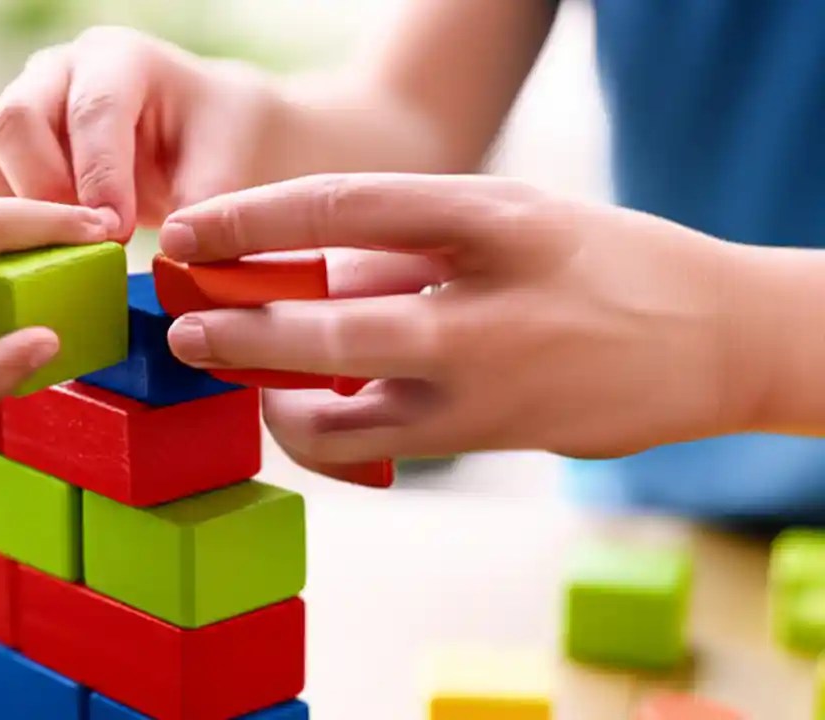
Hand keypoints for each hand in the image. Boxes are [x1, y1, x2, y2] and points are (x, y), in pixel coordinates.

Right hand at [0, 26, 280, 235]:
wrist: (202, 141)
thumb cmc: (219, 144)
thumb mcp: (230, 168)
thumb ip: (205, 205)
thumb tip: (171, 253)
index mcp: (119, 58)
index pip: (92, 111)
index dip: (99, 176)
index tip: (116, 233)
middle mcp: (59, 71)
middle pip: (15, 121)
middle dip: (45, 192)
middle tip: (87, 243)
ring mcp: (24, 102)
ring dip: (17, 205)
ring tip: (71, 240)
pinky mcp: (5, 143)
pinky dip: (4, 213)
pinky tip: (53, 238)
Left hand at [158, 174, 762, 463]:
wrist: (710, 339)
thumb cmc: (596, 265)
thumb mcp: (509, 218)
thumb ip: (406, 245)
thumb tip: (303, 273)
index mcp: (492, 218)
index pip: (344, 207)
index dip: (251, 219)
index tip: (188, 233)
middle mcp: (485, 306)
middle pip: (330, 321)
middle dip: (238, 329)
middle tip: (184, 327)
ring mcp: (485, 385)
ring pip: (341, 408)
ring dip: (271, 395)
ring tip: (245, 373)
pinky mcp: (482, 440)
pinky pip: (369, 446)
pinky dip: (319, 427)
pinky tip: (300, 405)